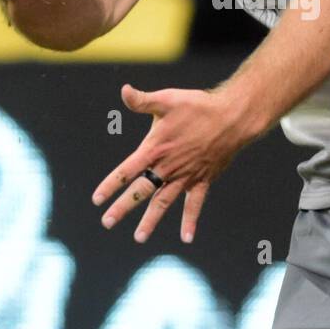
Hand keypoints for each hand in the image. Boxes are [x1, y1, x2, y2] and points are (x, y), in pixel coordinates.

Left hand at [91, 83, 254, 242]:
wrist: (233, 118)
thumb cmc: (198, 106)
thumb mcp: (167, 100)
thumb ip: (142, 100)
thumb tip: (123, 90)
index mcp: (155, 148)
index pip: (126, 170)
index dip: (110, 185)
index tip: (96, 199)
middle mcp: (168, 167)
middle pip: (141, 191)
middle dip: (123, 207)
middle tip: (107, 222)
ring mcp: (186, 176)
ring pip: (164, 202)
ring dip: (150, 220)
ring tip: (139, 237)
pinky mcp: (202, 179)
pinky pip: (194, 204)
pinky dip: (191, 220)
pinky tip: (187, 237)